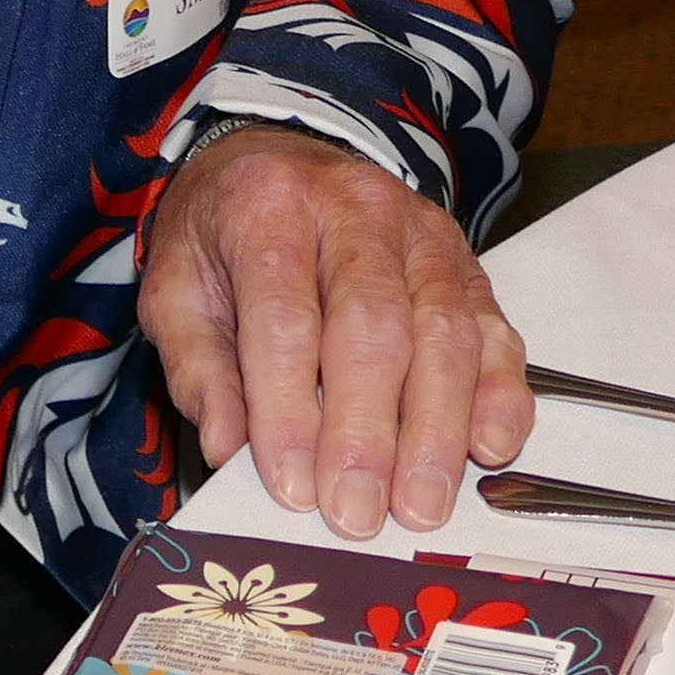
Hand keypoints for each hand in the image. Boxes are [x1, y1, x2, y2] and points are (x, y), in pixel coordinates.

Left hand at [138, 124, 530, 536]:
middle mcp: (356, 209)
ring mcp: (423, 234)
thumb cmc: (221, 238)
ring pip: (446, 334)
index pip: (285, 318)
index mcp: (268, 207)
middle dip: (369, 433)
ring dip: (437, 431)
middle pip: (375, 327)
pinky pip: (495, 332)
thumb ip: (199, 368)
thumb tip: (227, 450)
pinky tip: (487, 450)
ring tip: (420, 505)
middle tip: (359, 514)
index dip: (289, 409)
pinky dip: (499, 396)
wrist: (275, 160)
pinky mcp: (468, 264)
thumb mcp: (176, 288)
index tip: (291, 487)